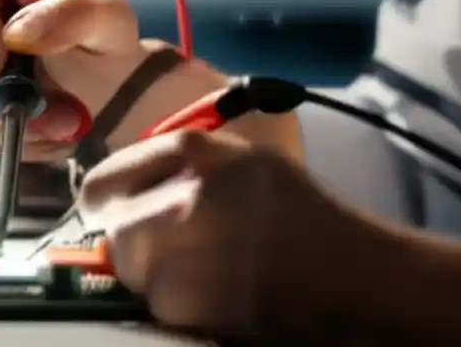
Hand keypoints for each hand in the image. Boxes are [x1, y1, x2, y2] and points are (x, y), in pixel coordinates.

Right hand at [0, 0, 225, 161]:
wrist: (104, 92)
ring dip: (3, 120)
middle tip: (41, 110)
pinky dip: (3, 136)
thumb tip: (17, 34)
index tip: (5, 58)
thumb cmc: (102, 42)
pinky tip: (39, 130)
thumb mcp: (109, 17)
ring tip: (57, 124)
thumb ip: (73, 12)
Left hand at [78, 129, 371, 338]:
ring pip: (135, 273)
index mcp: (192, 152)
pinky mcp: (197, 302)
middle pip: (115, 231)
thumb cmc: (298, 214)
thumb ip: (173, 167)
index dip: (107, 205)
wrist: (358, 273)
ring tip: (204, 274)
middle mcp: (185, 195)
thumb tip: (109, 195)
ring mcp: (190, 250)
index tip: (116, 217)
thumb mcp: (239, 162)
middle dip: (136, 246)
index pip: (103, 182)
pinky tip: (218, 296)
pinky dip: (182, 308)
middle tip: (174, 254)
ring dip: (158, 280)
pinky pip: (161, 306)